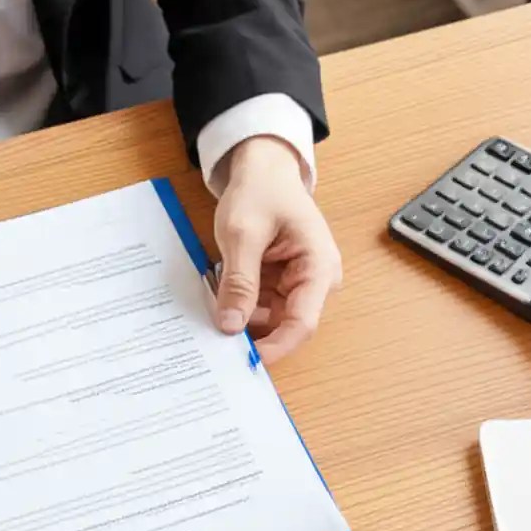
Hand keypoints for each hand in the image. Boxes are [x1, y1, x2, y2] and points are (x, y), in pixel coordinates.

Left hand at [212, 136, 342, 362]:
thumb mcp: (243, 234)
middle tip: (215, 339)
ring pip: (268, 318)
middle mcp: (314, 280)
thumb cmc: (262, 191)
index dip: (275, 347)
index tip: (246, 361)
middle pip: (285, 324)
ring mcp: (297, 282)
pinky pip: (258, 305)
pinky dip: (238, 304)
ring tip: (213, 308)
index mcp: (318, 267)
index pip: (302, 323)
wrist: (263, 169)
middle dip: (252, 333)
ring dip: (241, 317)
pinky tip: (219, 298)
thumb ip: (239, 281)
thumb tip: (231, 325)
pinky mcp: (279, 282)